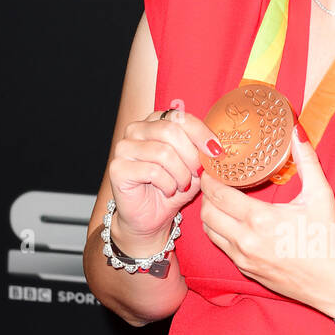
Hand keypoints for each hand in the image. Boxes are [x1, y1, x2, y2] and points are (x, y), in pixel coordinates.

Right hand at [108, 103, 224, 242]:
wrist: (150, 217)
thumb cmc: (172, 188)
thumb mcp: (194, 167)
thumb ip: (202, 152)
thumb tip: (217, 146)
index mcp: (155, 122)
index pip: (180, 117)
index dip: (202, 134)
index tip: (216, 152)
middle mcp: (136, 129)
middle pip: (171, 131)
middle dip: (191, 156)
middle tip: (197, 174)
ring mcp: (124, 147)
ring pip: (163, 152)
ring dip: (180, 174)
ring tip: (182, 185)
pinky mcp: (117, 168)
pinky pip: (152, 171)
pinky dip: (167, 184)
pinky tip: (168, 191)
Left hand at [198, 125, 334, 314]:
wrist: (332, 282)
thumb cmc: (327, 239)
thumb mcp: (320, 196)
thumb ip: (307, 161)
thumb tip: (297, 131)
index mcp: (260, 219)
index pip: (218, 194)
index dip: (209, 178)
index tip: (212, 167)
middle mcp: (245, 240)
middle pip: (207, 212)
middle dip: (206, 195)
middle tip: (215, 182)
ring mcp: (243, 257)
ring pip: (209, 232)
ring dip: (211, 214)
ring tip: (221, 200)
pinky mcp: (245, 269)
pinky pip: (222, 247)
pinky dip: (220, 232)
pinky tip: (233, 222)